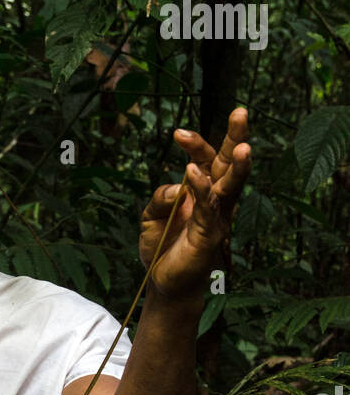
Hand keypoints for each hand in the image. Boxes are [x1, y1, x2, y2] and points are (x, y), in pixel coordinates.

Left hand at [139, 106, 251, 299]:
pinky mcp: (210, 235)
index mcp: (203, 191)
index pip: (205, 160)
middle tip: (241, 112)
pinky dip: (202, 190)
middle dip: (236, 138)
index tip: (177, 133)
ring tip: (243, 146)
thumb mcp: (151, 216)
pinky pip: (208, 208)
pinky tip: (193, 173)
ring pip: (231, 186)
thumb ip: (160, 198)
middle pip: (229, 165)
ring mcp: (216, 218)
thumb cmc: (161, 247)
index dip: (194, 143)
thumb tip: (176, 188)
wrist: (163, 282)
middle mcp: (216, 201)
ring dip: (238, 166)